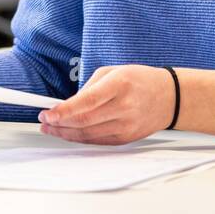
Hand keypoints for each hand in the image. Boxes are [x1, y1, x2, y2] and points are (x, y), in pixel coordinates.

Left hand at [37, 65, 175, 144]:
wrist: (170, 97)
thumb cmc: (140, 80)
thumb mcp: (113, 72)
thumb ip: (89, 88)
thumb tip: (67, 104)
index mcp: (119, 85)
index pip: (86, 102)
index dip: (63, 110)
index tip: (47, 112)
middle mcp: (123, 107)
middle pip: (84, 121)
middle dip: (59, 123)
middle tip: (44, 121)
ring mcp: (126, 126)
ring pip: (88, 135)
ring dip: (66, 133)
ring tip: (51, 128)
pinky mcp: (126, 138)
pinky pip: (98, 141)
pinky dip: (80, 138)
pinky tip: (69, 133)